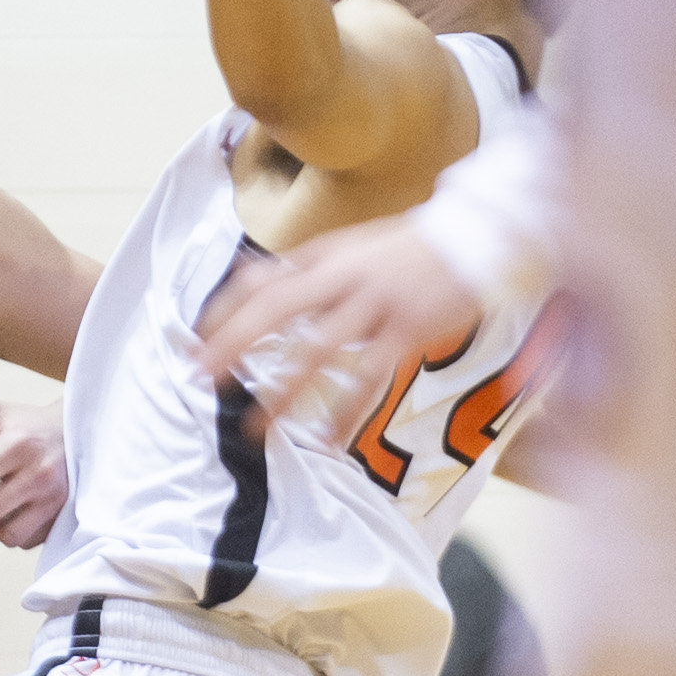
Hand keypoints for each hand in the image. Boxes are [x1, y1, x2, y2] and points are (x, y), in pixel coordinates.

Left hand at [197, 215, 486, 438]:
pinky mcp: (407, 328)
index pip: (260, 279)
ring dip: (281, 392)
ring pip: (316, 349)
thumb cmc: (414, 250)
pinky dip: (345, 411)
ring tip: (256, 429)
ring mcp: (375, 301)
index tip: (195, 343)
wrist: (480, 236)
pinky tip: (327, 439)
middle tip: (200, 379)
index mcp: (325, 256)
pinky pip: (367, 376)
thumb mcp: (355, 248)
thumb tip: (260, 282)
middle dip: (232, 345)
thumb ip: (313, 269)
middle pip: (273, 308)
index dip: (223, 311)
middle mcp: (342, 275)